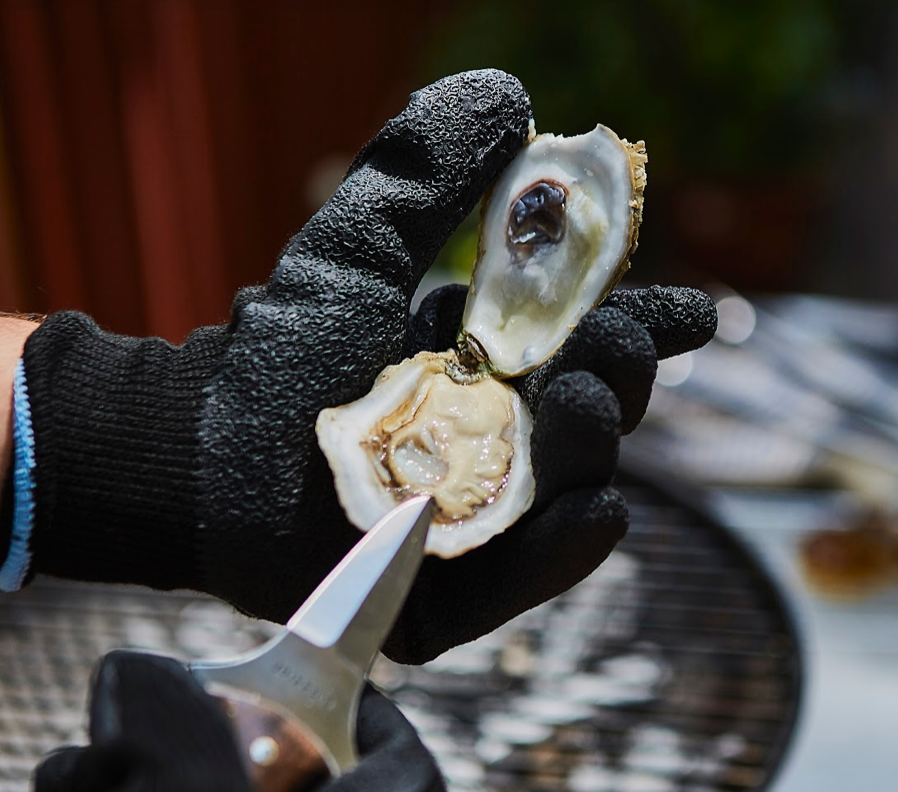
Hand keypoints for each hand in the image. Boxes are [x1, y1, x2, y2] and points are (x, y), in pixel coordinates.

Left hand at [3, 69, 715, 661]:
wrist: (201, 451)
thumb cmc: (273, 353)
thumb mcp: (354, 250)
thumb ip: (425, 175)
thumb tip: (509, 94)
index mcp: (495, 369)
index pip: (593, 347)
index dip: (650, 330)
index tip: (696, 318)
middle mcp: (504, 442)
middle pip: (599, 412)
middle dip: (619, 379)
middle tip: (607, 350)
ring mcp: (487, 519)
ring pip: (578, 486)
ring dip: (597, 449)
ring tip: (584, 411)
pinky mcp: (456, 591)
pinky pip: (532, 571)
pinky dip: (570, 544)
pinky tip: (599, 509)